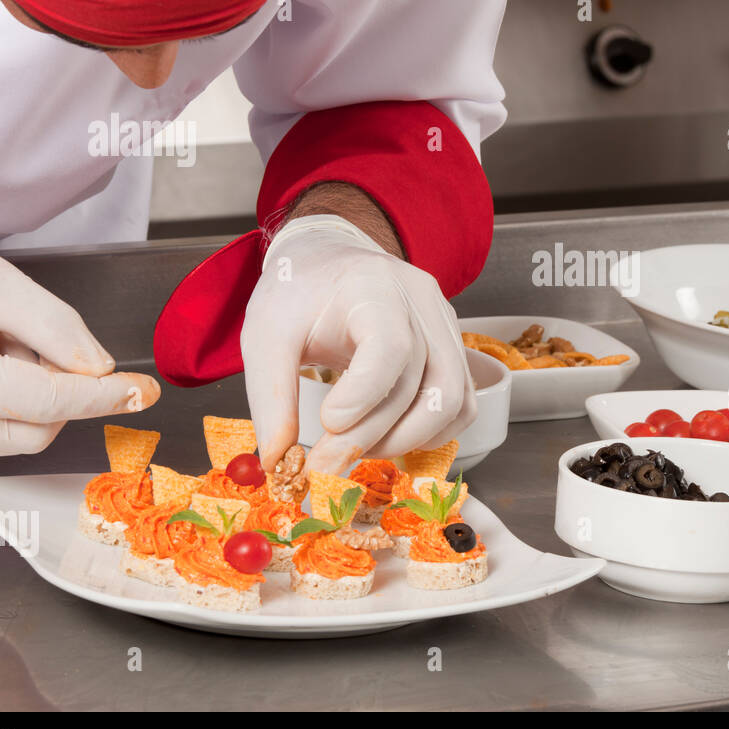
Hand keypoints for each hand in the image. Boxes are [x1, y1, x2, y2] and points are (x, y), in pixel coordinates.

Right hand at [0, 233, 160, 457]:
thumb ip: (53, 325)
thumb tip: (99, 366)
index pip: (59, 400)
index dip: (110, 395)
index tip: (145, 391)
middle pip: (43, 429)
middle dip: (63, 391)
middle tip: (36, 338)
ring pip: (19, 433)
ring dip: (34, 393)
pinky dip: (8, 398)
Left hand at [242, 215, 475, 474]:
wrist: (328, 262)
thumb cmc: (299, 293)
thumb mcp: (266, 335)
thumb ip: (272, 397)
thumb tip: (278, 462)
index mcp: (374, 287)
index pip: (391, 347)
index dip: (364, 395)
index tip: (327, 424)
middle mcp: (422, 304)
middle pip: (421, 386)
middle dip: (372, 437)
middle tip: (326, 466)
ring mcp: (445, 326)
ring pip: (452, 401)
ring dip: (406, 440)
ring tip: (358, 449)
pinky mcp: (453, 349)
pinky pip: (463, 404)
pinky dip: (431, 433)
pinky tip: (389, 438)